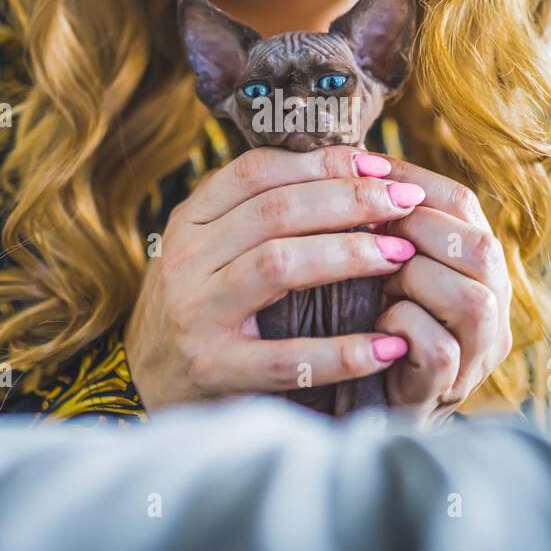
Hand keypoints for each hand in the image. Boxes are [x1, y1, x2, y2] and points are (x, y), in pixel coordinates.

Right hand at [123, 145, 425, 411]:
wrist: (145, 388)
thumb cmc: (200, 311)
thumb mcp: (210, 252)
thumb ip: (260, 217)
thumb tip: (351, 172)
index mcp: (189, 223)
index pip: (255, 172)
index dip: (321, 162)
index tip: (378, 163)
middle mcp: (186, 261)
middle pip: (274, 212)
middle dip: (349, 199)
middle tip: (405, 201)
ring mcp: (195, 316)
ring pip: (278, 265)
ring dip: (348, 255)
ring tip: (401, 254)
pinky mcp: (214, 371)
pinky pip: (288, 358)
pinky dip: (343, 352)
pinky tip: (387, 347)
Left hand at [371, 155, 513, 426]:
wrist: (349, 406)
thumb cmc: (360, 323)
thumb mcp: (373, 263)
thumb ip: (377, 221)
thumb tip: (348, 153)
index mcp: (472, 264)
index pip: (463, 203)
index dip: (414, 179)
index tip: (364, 167)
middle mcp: (490, 307)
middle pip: (482, 246)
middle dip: (420, 229)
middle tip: (371, 229)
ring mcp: (474, 354)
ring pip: (473, 297)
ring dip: (416, 279)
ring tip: (380, 282)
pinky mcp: (445, 392)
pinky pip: (439, 349)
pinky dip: (404, 327)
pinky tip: (377, 325)